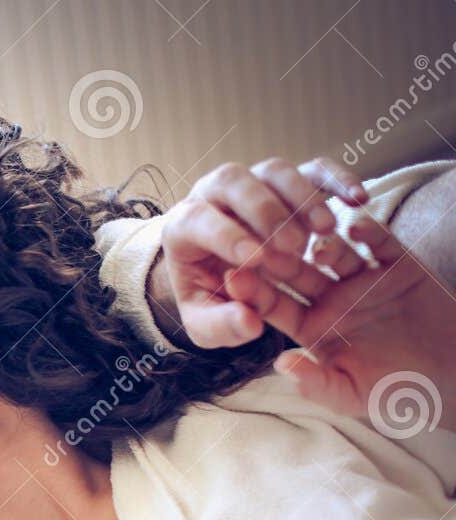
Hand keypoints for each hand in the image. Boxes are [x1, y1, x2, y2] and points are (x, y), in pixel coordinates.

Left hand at [159, 156, 367, 347]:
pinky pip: (315, 169)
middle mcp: (215, 198)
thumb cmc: (214, 301)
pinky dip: (337, 179)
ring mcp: (254, 184)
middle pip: (234, 182)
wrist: (227, 279)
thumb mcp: (209, 324)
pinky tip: (358, 200)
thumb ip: (223, 326)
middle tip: (292, 245)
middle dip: (264, 211)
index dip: (225, 236)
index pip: (196, 220)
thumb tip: (249, 323)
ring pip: (275, 171)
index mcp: (184, 231)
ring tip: (325, 230)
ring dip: (301, 197)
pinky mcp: (292, 181)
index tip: (255, 259)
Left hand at [228, 213, 454, 430]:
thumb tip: (280, 364)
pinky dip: (369, 231)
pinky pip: (379, 242)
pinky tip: (356, 227)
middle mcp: (330, 298)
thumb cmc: (397, 392)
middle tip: (261, 242)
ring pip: (335, 252)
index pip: (274, 306)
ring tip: (313, 243)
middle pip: (297, 272)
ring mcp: (362, 278)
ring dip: (322, 243)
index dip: (254, 293)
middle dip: (279, 258)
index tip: (232, 279)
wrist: (451, 376)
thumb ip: (316, 383)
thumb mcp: (352, 395)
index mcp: (309, 327)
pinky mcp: (397, 263)